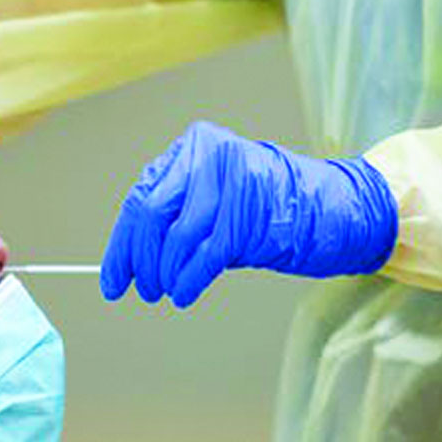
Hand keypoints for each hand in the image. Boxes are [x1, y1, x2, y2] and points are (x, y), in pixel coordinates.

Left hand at [100, 121, 397, 306]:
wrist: (329, 207)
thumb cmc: (264, 207)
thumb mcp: (212, 198)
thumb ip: (174, 215)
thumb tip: (127, 260)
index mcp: (193, 146)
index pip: (141, 199)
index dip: (122, 245)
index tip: (113, 279)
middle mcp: (208, 156)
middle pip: (151, 216)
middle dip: (139, 261)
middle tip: (140, 288)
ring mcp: (230, 183)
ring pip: (176, 239)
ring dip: (164, 275)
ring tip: (164, 291)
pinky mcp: (249, 214)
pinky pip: (204, 256)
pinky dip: (188, 281)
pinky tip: (183, 295)